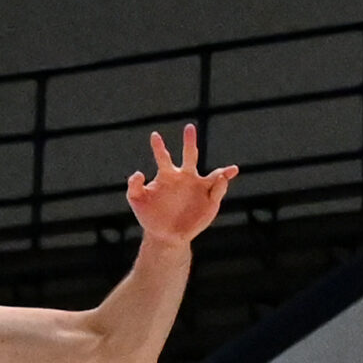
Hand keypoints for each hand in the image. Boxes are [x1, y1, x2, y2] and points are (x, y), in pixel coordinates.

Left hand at [124, 124, 236, 244]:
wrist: (163, 235)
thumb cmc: (149, 214)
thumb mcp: (136, 200)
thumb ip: (133, 186)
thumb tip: (139, 173)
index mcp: (168, 174)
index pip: (164, 157)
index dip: (159, 146)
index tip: (154, 135)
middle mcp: (186, 176)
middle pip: (190, 155)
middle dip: (189, 142)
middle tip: (189, 127)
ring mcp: (200, 188)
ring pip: (214, 175)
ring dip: (222, 172)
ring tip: (229, 170)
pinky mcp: (210, 201)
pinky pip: (218, 192)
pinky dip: (222, 186)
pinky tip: (223, 181)